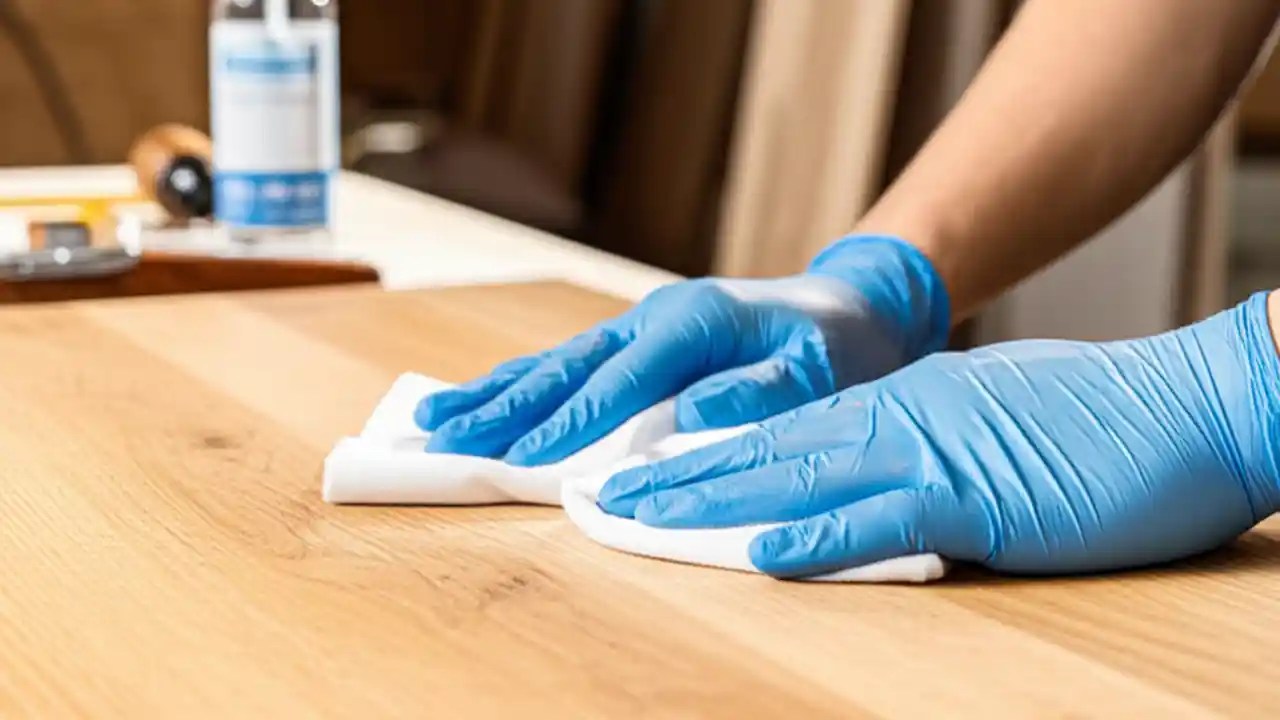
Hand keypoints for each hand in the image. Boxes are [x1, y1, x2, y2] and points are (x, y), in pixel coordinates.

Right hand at [417, 235, 948, 465]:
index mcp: (693, 323)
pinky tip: (483, 400)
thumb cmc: (838, 346)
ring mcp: (640, 325)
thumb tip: (693, 414)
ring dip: (495, 394)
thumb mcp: (822, 370)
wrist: (849, 304)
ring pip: (554, 362)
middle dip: (502, 408)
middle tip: (439, 440)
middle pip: (566, 368)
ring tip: (433, 418)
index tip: (517, 460)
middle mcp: (655, 317)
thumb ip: (762, 390)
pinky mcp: (636, 340)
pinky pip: (569, 364)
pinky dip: (521, 384)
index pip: (617, 382)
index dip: (567, 424)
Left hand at [598, 292, 1279, 576]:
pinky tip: (764, 553)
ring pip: (798, 477)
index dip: (706, 454)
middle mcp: (896, 420)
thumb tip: (870, 475)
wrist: (1186, 402)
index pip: (782, 432)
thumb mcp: (984, 420)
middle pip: (764, 451)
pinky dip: (821, 537)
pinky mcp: (979, 496)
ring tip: (635, 514)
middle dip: (676, 475)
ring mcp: (932, 453)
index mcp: (897, 406)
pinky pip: (883, 519)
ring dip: (712, 498)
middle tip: (599, 493)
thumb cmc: (1092, 420)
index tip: (645, 472)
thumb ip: (919, 442)